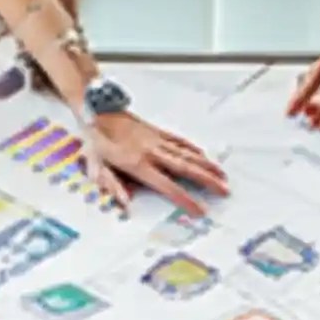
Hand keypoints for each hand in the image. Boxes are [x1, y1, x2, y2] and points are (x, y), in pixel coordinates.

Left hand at [87, 112, 228, 216]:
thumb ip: (111, 186)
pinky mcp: (157, 132)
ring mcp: (157, 141)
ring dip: (207, 165)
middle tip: (225, 191)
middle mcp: (151, 152)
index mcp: (137, 164)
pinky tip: (205, 156)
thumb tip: (125, 204)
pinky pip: (179, 141)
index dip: (185, 198)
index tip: (200, 210)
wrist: (97, 110)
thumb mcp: (95, 166)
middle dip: (207, 181)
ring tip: (223, 176)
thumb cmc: (95, 140)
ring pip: (187, 154)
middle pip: (185, 168)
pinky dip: (193, 149)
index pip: (166, 185)